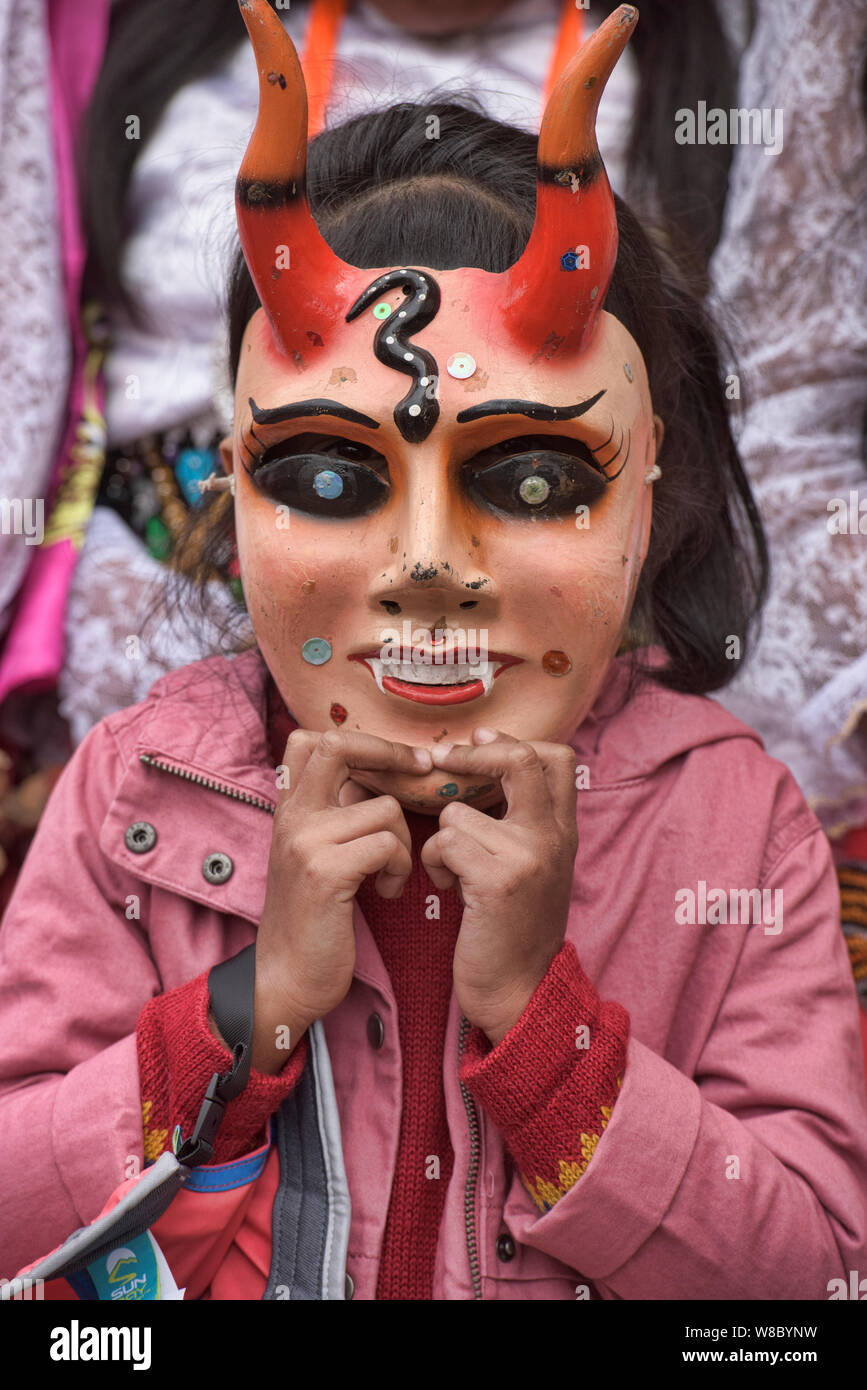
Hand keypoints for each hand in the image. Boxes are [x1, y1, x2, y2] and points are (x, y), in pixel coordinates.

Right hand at [251, 729, 431, 1072]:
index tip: (404, 761)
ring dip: (405, 844)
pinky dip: (401, 869)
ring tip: (392, 876)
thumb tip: (383, 779)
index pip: (314, 739)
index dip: (363, 739)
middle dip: (392, 754)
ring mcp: (305, 841)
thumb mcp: (315, 856)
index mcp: (290, 809)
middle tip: (424, 772)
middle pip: (338, 744)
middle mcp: (292, 816)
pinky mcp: (325, 871)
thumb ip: (336, 815)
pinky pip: (389, 845)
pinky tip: (388, 892)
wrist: (286, 979)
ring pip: (385, 808)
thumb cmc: (313, 920)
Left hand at [421, 728, 577, 1045]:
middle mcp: (552, 838)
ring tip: (450, 871)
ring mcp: (528, 857)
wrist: (519, 992)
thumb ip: (520, 825)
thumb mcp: (532, 869)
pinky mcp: (497, 880)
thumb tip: (479, 774)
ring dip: (442, 839)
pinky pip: (444, 842)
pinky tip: (446, 887)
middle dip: (474, 755)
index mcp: (563, 832)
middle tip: (442, 760)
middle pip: (521, 760)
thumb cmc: (512, 929)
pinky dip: (434, 862)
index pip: (555, 757)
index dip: (513, 742)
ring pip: (459, 812)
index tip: (479, 743)